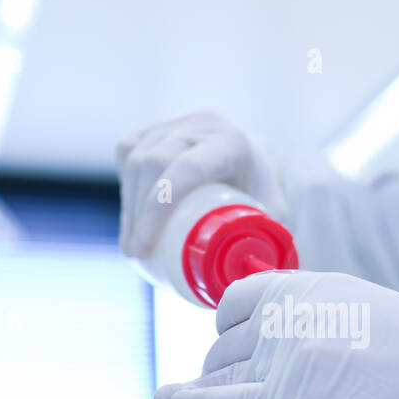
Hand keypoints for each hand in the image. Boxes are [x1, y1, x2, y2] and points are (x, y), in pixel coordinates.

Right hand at [117, 110, 288, 258]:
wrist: (255, 165)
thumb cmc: (262, 197)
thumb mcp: (273, 219)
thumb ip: (265, 246)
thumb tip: (244, 277)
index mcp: (232, 144)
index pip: (188, 168)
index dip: (158, 207)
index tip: (144, 246)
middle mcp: (204, 125)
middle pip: (154, 161)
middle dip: (137, 212)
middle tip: (136, 251)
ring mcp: (178, 122)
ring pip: (135, 156)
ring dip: (128, 204)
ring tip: (133, 243)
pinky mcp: (158, 126)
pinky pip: (129, 150)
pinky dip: (125, 184)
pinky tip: (132, 211)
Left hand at [154, 269, 398, 398]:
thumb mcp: (375, 317)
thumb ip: (332, 326)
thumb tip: (316, 356)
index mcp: (316, 287)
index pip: (243, 299)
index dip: (232, 325)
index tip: (234, 342)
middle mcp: (293, 312)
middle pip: (227, 340)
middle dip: (222, 362)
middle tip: (232, 382)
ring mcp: (288, 353)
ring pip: (223, 370)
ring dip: (215, 385)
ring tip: (210, 397)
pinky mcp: (291, 398)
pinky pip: (222, 398)